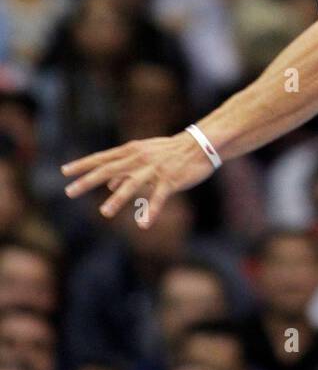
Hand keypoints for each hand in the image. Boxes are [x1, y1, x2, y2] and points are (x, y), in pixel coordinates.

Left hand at [61, 130, 212, 227]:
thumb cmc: (170, 151)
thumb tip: (109, 184)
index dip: (83, 165)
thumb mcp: (145, 155)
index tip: (64, 172)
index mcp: (132, 151)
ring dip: (118, 199)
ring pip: (133, 184)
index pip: (102, 158)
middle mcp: (139, 158)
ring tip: (105, 212)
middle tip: (69, 192)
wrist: (200, 145)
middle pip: (109, 169)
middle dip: (88, 181)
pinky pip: (159, 197)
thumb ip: (126, 168)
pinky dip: (152, 210)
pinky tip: (143, 224)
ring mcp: (155, 169)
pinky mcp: (170, 180)